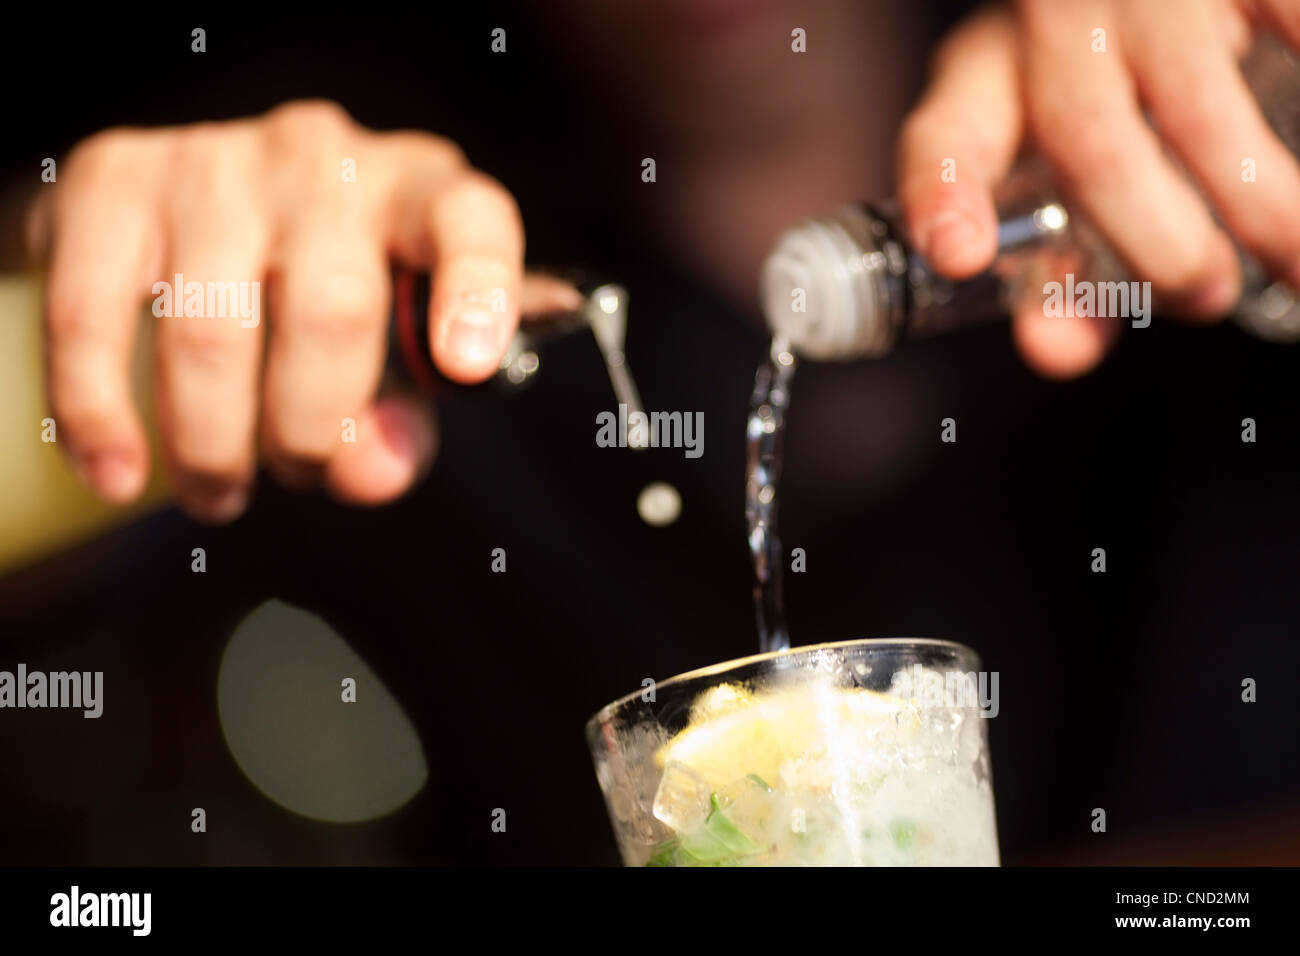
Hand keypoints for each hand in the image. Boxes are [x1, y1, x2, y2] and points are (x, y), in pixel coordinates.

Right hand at [27, 100, 580, 520]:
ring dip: (215, 444)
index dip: (477, 292)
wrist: (188, 207)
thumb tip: (375, 474)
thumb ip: (400, 414)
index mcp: (418, 193)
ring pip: (213, 331)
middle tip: (299, 473)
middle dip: (314, 432)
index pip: (468, 222)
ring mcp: (214, 163)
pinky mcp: (112, 180)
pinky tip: (117, 472)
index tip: (467, 367)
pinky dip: (101, 413)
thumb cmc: (320, 287)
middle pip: (333, 313)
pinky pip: (92, 317)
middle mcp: (323, 161)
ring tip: (219, 491)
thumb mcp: (388, 345)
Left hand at [897, 0, 1299, 377]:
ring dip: (1262, 211)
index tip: (959, 255)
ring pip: (1200, 115)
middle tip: (1202, 294)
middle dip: (1155, 246)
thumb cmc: (1095, 79)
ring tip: (1298, 268)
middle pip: (1090, 148)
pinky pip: (1291, 32)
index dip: (943, 195)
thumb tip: (1055, 351)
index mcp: (986, 77)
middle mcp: (1055, 23)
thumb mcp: (1052, 158)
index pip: (947, 135)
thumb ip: (1057, 268)